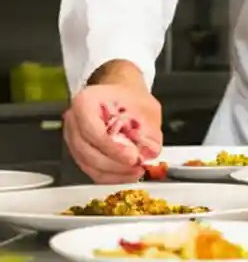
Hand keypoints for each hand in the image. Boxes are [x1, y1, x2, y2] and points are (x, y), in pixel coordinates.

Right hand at [64, 63, 162, 183]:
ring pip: (87, 163)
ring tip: (135, 172)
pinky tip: (126, 175)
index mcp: (85, 102)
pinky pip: (90, 169)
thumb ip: (149, 130)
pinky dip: (108, 175)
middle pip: (87, 151)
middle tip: (136, 167)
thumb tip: (149, 152)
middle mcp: (74, 121)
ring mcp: (73, 137)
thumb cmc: (129, 99)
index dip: (113, 148)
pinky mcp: (78, 151)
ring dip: (112, 173)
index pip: (93, 131)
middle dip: (114, 164)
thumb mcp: (147, 108)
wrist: (121, 96)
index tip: (132, 157)